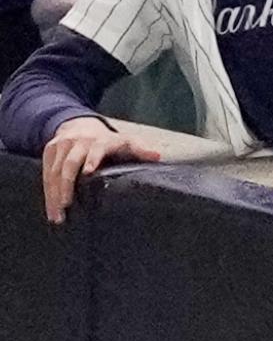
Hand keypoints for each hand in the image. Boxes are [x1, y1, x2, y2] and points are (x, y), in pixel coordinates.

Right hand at [41, 116, 160, 223]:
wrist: (81, 125)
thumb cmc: (108, 141)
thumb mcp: (126, 142)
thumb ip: (140, 150)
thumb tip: (158, 157)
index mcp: (100, 141)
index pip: (95, 149)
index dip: (92, 159)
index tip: (89, 172)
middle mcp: (78, 142)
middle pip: (69, 164)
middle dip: (67, 184)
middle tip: (66, 205)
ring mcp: (61, 146)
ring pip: (54, 171)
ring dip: (54, 194)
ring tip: (57, 216)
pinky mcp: (49, 152)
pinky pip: (46, 173)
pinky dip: (47, 192)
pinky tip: (51, 209)